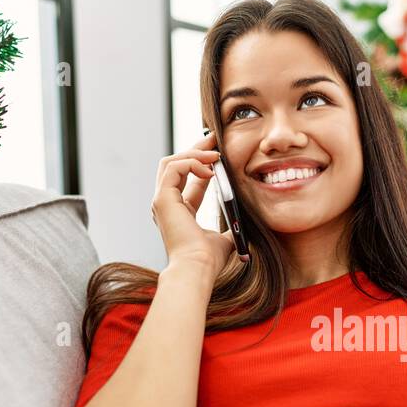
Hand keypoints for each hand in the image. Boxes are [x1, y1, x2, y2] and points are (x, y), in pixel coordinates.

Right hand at [151, 131, 235, 278]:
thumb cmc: (208, 260)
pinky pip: (173, 167)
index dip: (204, 163)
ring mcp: (161, 200)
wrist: (198, 268)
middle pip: (176, 164)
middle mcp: (166, 204)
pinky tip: (210, 169)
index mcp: (179, 212)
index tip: (220, 153)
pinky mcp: (162, 198)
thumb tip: (244, 226)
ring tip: (216, 154)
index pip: (189, 179)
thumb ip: (230, 228)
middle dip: (196, 148)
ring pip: (171, 161)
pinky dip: (192, 162)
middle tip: (215, 138)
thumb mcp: (225, 239)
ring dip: (194, 153)